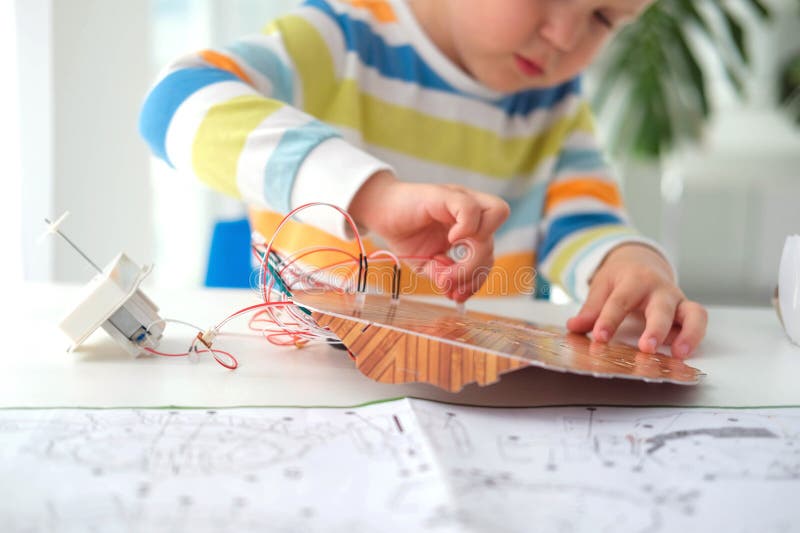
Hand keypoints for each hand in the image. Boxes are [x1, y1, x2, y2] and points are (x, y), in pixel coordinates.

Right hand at [349, 171, 509, 301]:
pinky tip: (449, 239)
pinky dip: (466, 228)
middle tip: (446, 280)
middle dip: (472, 270)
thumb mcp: (426, 263)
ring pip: (496, 215)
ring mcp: (462, 200)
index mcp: (469, 231)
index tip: (457, 295)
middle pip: (492, 243)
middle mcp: (471, 213)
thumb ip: (443, 275)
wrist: (379, 211)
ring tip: (449, 261)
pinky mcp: (448, 194)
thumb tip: (454, 290)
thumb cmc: (404, 233)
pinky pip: (471, 209)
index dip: (478, 278)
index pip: (488, 256)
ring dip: (476, 248)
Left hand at [565, 243, 707, 357]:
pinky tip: (682, 353)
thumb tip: (574, 327)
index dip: (609, 320)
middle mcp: (659, 289)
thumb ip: (591, 309)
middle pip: (660, 307)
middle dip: (655, 328)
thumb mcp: (602, 287)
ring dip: (688, 334)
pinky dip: (694, 336)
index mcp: (634, 280)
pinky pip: (699, 321)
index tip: (599, 338)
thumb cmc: (621, 278)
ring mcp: (677, 300)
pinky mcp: (687, 312)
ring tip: (678, 354)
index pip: (621, 301)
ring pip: (693, 313)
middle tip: (646, 348)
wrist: (642, 262)